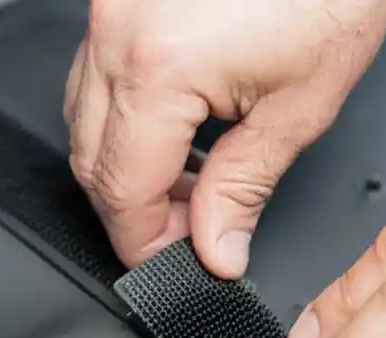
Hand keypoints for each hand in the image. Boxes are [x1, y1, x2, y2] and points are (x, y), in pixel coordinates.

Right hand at [65, 0, 385, 277]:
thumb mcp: (300, 106)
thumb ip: (245, 188)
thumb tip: (216, 248)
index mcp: (159, 68)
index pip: (121, 190)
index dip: (143, 243)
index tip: (172, 265)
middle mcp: (118, 34)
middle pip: (91, 161)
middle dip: (134, 211)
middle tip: (189, 233)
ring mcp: (110, 10)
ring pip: (85, 119)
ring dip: (128, 165)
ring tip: (192, 183)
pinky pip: (97, 75)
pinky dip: (128, 117)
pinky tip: (177, 131)